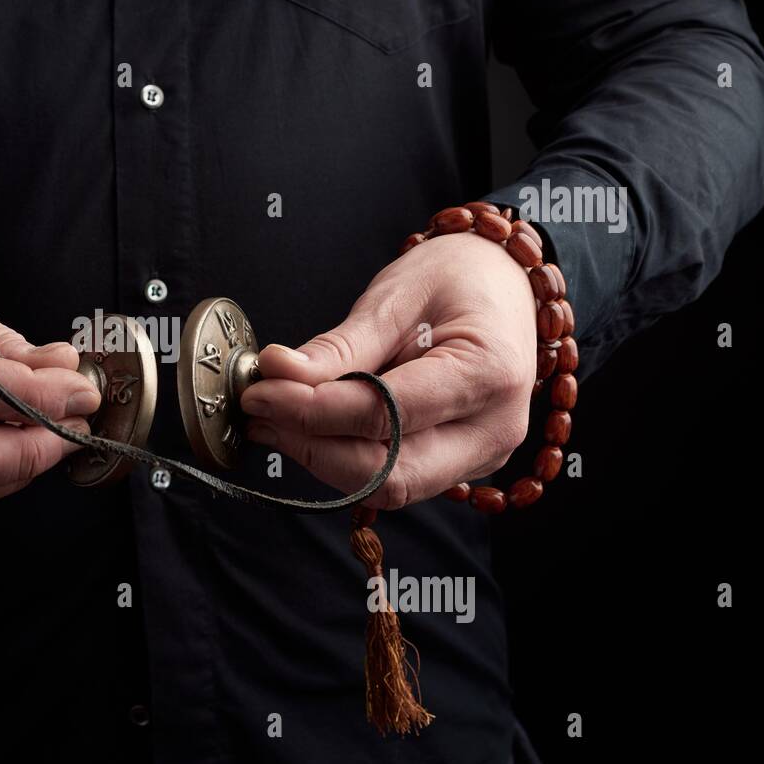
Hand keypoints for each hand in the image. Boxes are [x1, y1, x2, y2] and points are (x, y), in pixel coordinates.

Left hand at [241, 232, 536, 508]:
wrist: (503, 283)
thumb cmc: (458, 277)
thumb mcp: (397, 294)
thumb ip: (340, 346)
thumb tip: (277, 375)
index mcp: (489, 374)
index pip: (385, 415)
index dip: (312, 411)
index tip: (260, 391)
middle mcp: (493, 429)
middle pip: (388, 472)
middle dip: (312, 448)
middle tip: (259, 413)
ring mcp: (479, 455)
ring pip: (386, 485)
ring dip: (321, 458)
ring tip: (273, 418)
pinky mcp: (457, 464)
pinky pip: (392, 476)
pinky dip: (343, 457)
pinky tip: (306, 427)